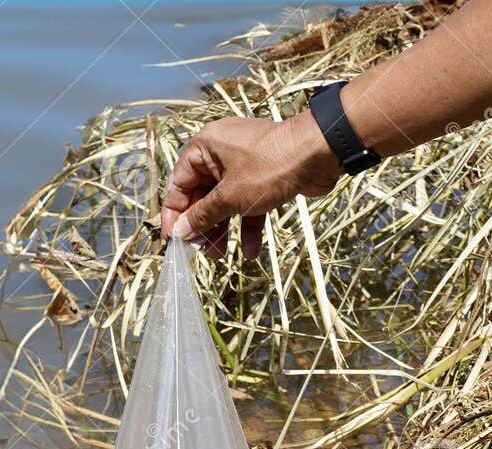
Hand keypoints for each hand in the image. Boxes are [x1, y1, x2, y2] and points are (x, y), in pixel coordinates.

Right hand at [160, 114, 340, 258]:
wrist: (318, 154)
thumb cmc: (269, 167)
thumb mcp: (230, 196)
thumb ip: (203, 215)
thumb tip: (180, 231)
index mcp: (204, 148)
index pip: (179, 183)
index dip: (175, 213)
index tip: (174, 239)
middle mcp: (220, 153)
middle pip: (203, 195)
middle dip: (202, 226)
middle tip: (201, 252)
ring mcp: (243, 165)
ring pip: (226, 202)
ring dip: (223, 229)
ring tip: (220, 256)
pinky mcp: (263, 176)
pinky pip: (248, 203)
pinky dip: (248, 225)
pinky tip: (252, 251)